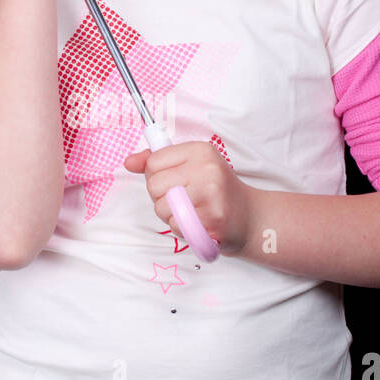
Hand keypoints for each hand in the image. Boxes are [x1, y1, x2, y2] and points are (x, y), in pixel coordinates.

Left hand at [123, 141, 253, 257]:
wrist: (250, 218)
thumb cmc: (217, 192)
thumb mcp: (192, 167)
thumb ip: (159, 162)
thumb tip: (129, 162)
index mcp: (200, 150)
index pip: (153, 162)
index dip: (157, 176)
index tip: (176, 181)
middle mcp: (206, 168)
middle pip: (153, 184)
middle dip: (162, 197)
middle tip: (184, 200)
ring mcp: (210, 193)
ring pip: (161, 207)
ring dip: (171, 215)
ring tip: (192, 212)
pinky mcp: (211, 218)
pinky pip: (175, 225)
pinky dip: (181, 229)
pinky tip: (198, 223)